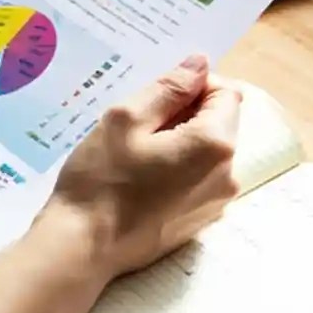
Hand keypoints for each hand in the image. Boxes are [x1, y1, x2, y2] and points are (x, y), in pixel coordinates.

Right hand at [32, 55, 241, 289]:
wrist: (83, 249)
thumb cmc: (101, 180)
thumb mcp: (127, 119)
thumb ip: (169, 88)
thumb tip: (199, 64)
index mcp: (215, 144)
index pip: (226, 92)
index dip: (193, 85)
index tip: (156, 97)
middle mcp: (228, 175)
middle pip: (219, 123)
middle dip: (186, 114)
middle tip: (139, 125)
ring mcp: (217, 203)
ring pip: (207, 152)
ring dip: (180, 141)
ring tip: (136, 153)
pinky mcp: (201, 222)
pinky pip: (198, 179)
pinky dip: (177, 169)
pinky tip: (141, 178)